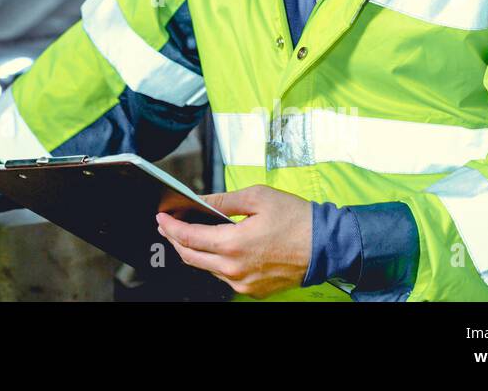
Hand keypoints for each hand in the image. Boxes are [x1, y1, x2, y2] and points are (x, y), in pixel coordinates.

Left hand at [155, 185, 311, 298]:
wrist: (327, 247)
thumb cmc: (297, 220)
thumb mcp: (257, 197)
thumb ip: (223, 201)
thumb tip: (199, 201)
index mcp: (234, 244)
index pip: (188, 238)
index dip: (170, 227)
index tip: (160, 218)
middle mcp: (235, 269)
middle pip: (191, 257)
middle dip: (175, 239)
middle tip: (167, 225)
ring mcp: (244, 283)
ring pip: (207, 268)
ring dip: (194, 251)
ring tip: (189, 233)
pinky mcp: (254, 290)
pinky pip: (224, 276)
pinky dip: (214, 261)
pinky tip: (214, 247)